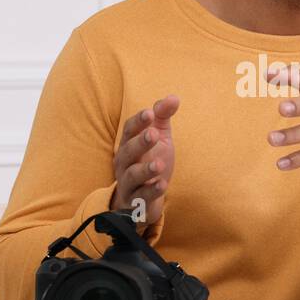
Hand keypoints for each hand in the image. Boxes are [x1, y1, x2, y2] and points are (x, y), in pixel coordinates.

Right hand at [110, 94, 178, 225]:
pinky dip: (151, 191)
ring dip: (145, 169)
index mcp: (129, 144)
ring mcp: (128, 183)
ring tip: (159, 164)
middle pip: (128, 151)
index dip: (138, 122)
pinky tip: (162, 184)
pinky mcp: (136, 202)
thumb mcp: (159, 139)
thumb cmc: (150, 162)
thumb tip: (174, 97)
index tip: (150, 113)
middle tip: (153, 134)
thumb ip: (163, 117)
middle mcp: (124, 163)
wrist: (142, 201)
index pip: (129, 130)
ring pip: (132, 176)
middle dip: (140, 142)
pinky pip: (141, 197)